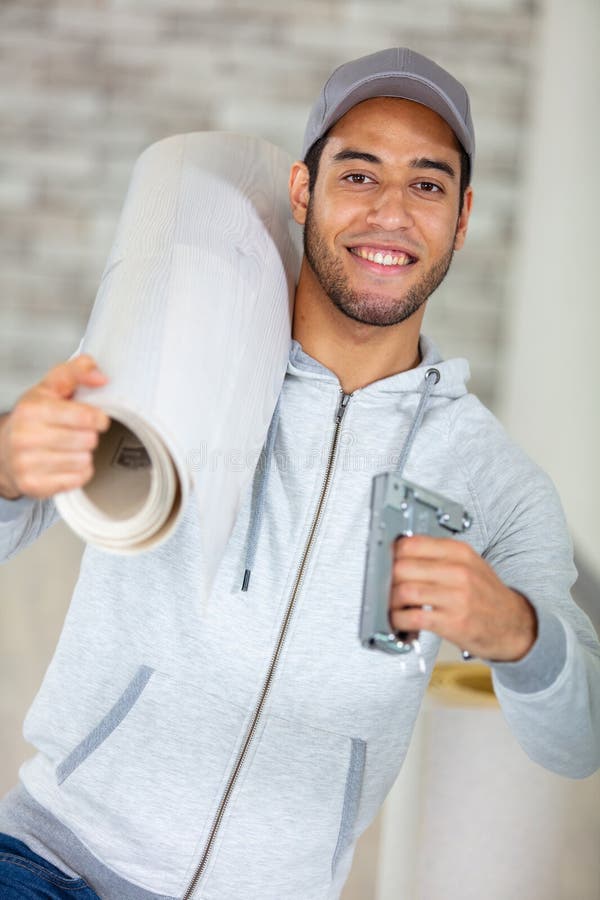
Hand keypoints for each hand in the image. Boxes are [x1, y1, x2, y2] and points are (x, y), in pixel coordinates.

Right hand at [0, 355, 110, 499]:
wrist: (4, 451)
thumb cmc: (32, 418)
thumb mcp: (50, 387)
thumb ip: (76, 372)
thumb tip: (100, 377)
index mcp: (32, 409)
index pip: (84, 417)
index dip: (98, 418)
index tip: (97, 419)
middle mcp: (25, 437)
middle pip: (88, 440)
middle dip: (89, 436)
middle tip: (78, 433)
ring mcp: (27, 464)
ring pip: (84, 460)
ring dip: (84, 454)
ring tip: (70, 448)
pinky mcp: (35, 486)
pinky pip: (79, 479)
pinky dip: (79, 472)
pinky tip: (66, 463)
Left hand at [389, 535, 537, 660]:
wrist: (514, 625)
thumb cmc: (486, 595)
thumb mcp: (469, 564)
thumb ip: (438, 556)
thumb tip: (400, 552)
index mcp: (459, 552)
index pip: (412, 543)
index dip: (392, 553)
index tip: (385, 561)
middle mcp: (458, 571)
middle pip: (403, 567)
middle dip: (387, 578)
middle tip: (384, 585)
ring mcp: (457, 597)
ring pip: (405, 591)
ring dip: (390, 600)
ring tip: (391, 604)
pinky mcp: (453, 622)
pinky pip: (413, 617)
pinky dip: (399, 620)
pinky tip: (399, 621)